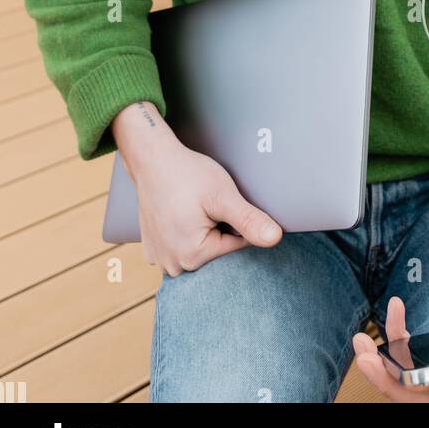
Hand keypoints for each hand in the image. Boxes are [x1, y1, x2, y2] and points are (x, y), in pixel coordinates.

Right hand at [133, 137, 283, 275]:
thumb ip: (249, 220)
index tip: (226, 203)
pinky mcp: (154, 250)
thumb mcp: (223, 195)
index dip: (239, 222)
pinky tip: (181, 213)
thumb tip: (276, 239)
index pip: (237, 248)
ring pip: (199, 250)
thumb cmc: (187, 174)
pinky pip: (181, 248)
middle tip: (206, 205)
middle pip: (217, 253)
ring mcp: (160, 260)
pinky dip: (186, 234)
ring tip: (193, 208)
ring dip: (203, 233)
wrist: (152, 160)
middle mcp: (172, 267)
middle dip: (221, 230)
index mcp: (192, 257)